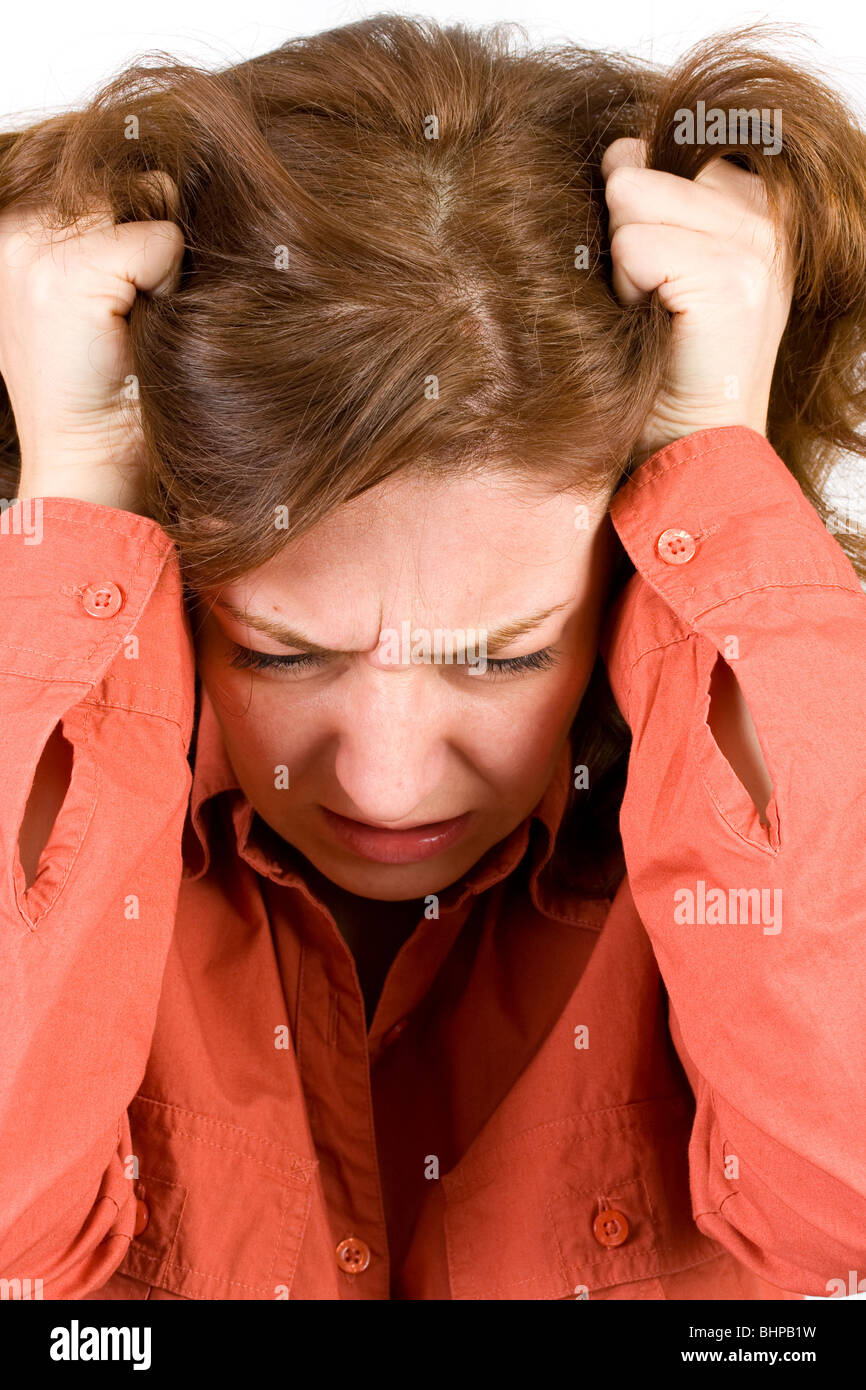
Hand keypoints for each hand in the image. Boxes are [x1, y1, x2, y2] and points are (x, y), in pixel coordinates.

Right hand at [0, 175, 182, 512]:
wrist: (91, 460)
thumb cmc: (110, 391)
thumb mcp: (101, 301)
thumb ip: (110, 240)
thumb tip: (168, 183)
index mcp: (16, 235)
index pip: (102, 178)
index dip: (138, 231)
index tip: (122, 300)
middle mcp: (16, 231)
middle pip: (128, 181)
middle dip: (153, 243)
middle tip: (132, 315)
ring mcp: (36, 249)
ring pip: (147, 204)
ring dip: (162, 265)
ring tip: (134, 321)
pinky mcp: (71, 273)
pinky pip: (162, 243)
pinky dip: (169, 287)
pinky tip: (139, 331)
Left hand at [601, 137, 795, 461]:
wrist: (689, 443)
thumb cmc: (661, 363)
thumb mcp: (656, 265)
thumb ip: (649, 200)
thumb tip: (617, 150)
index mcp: (752, 204)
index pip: (654, 150)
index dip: (629, 214)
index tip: (656, 278)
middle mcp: (766, 214)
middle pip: (637, 168)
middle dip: (622, 236)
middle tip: (652, 300)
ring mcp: (755, 241)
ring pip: (630, 199)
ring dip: (621, 264)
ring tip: (653, 311)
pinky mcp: (731, 274)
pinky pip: (633, 244)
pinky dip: (626, 288)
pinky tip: (655, 323)